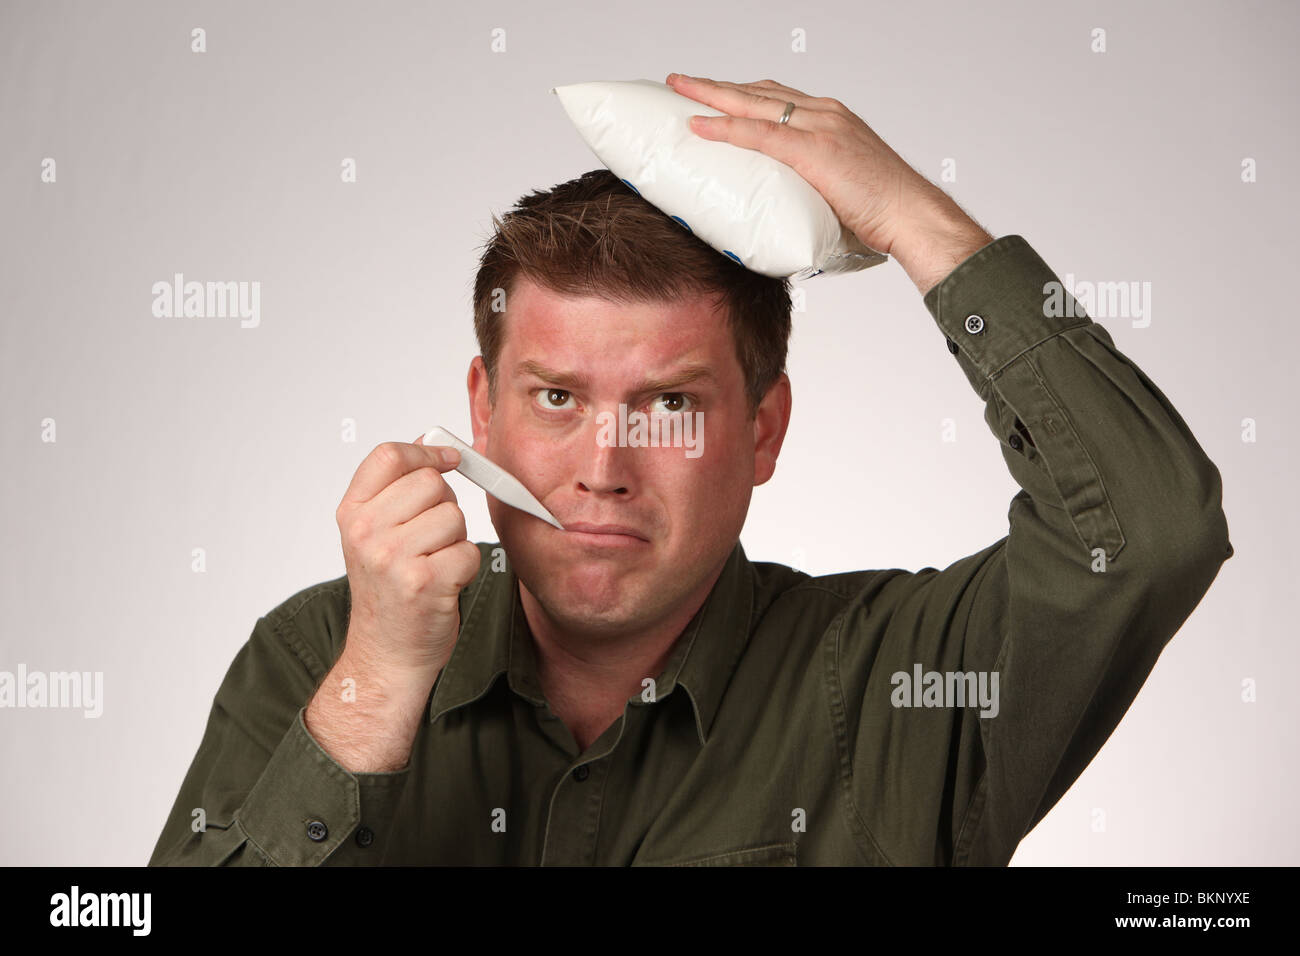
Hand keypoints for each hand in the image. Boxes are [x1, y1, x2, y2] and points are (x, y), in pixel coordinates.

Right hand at [335, 436, 481, 678]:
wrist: (386, 654)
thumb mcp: (377, 534)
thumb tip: (430, 442)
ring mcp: (392, 557)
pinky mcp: (423, 582)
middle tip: (431, 539)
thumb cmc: (388, 593)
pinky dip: (466, 568)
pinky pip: (469, 550)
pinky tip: (444, 585)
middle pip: (432, 483)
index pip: (390, 456)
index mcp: (352, 514)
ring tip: (434, 564)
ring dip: (456, 540)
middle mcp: (366, 532)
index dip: (427, 453)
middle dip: (445, 506)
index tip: (449, 461)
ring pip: (455, 516)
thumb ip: (398, 489)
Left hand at [666, 73, 991, 292]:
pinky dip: (725, 128)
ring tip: (679, 92)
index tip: (714, 93)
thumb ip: (810, 192)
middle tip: (682, 82)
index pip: (777, 97)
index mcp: (832, 120)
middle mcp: (824, 114)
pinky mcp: (814, 150)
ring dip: (711, 95)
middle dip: (716, 85)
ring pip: (753, 103)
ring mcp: (820, 128)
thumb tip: (782, 217)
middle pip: (759, 91)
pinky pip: (759, 134)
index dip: (741, 93)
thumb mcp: (839, 192)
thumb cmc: (882, 215)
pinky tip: (699, 126)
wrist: (913, 217)